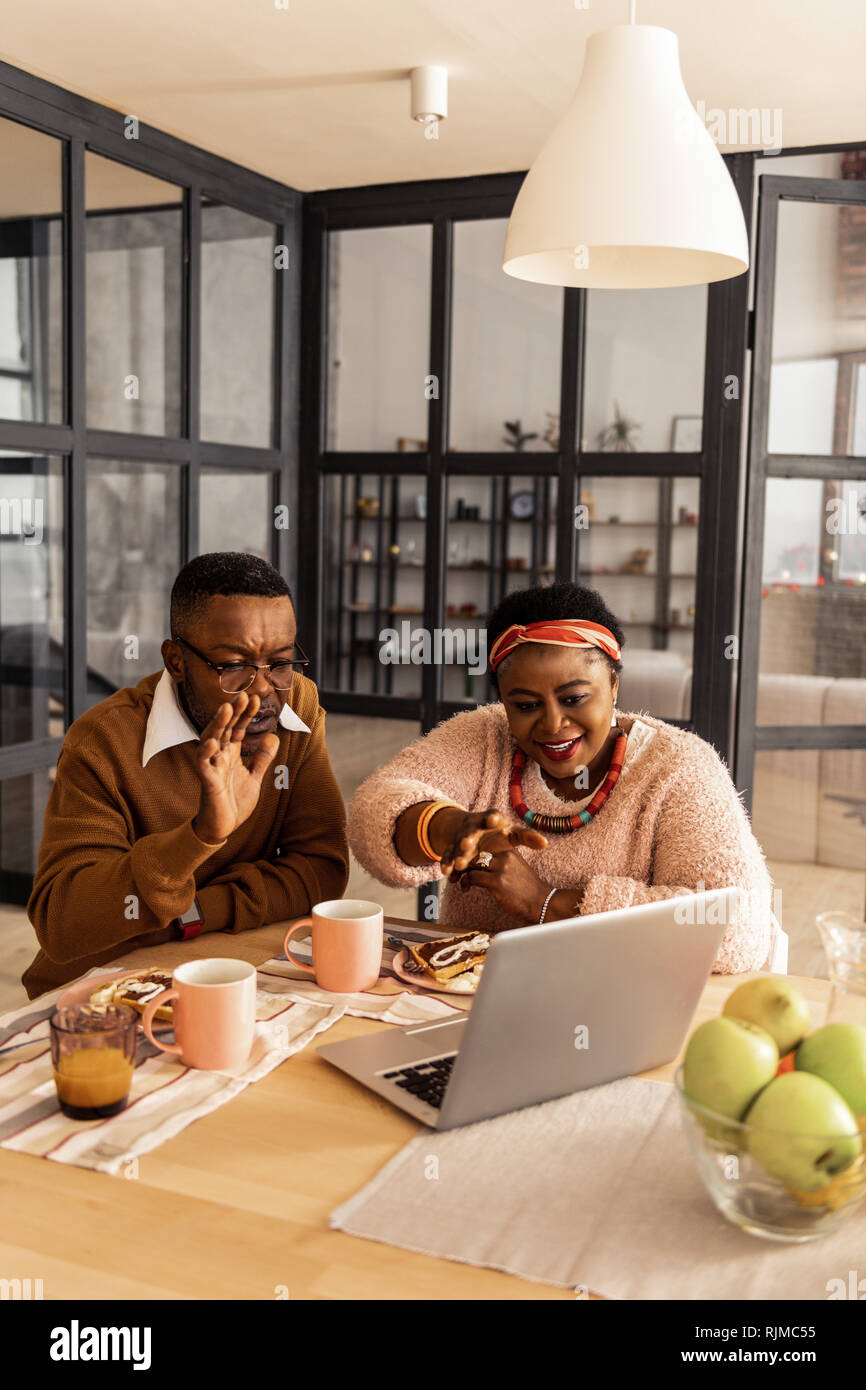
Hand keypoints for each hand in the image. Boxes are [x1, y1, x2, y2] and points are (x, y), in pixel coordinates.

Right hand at [191, 692, 279, 844]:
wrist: (222, 827)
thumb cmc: (233, 801)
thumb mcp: (254, 777)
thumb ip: (262, 758)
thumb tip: (274, 736)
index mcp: (230, 753)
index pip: (238, 728)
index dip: (246, 714)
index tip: (256, 698)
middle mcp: (219, 756)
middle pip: (225, 729)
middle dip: (233, 712)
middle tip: (244, 695)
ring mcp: (212, 767)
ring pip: (211, 740)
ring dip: (218, 724)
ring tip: (226, 709)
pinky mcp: (207, 782)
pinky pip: (203, 764)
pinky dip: (206, 752)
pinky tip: (213, 741)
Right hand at [431, 808, 546, 875]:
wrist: (472, 828)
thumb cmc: (498, 832)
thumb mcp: (512, 833)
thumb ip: (527, 838)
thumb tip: (544, 844)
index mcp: (491, 819)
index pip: (493, 816)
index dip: (493, 819)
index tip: (493, 821)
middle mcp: (474, 825)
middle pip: (471, 831)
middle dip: (468, 838)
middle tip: (467, 845)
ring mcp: (461, 836)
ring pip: (457, 845)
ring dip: (457, 854)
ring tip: (458, 865)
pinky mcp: (453, 846)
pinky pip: (448, 854)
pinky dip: (446, 862)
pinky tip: (446, 872)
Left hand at [456, 843, 552, 923]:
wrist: (542, 905)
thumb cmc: (528, 892)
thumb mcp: (517, 870)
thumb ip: (502, 864)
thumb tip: (483, 867)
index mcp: (510, 851)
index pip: (484, 847)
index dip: (473, 856)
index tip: (468, 865)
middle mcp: (505, 856)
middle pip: (476, 853)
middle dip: (465, 863)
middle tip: (459, 872)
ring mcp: (501, 868)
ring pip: (471, 863)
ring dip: (463, 872)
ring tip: (461, 881)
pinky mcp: (497, 881)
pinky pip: (472, 877)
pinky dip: (465, 882)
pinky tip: (465, 888)